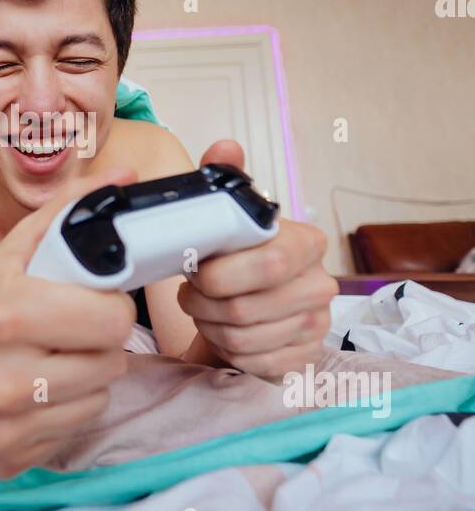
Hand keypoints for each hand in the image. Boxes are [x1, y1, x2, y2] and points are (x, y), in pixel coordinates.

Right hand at [0, 166, 138, 477]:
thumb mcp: (12, 251)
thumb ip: (70, 212)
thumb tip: (128, 177)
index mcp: (3, 312)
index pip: (112, 319)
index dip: (107, 305)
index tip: (87, 299)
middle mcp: (0, 375)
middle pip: (112, 362)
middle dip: (98, 342)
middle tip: (68, 330)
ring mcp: (0, 424)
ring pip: (98, 399)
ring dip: (84, 378)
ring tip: (48, 359)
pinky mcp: (3, 459)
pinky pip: (72, 431)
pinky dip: (62, 412)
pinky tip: (31, 393)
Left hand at [178, 140, 338, 381]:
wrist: (250, 308)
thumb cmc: (238, 260)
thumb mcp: (230, 218)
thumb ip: (225, 179)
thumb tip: (225, 147)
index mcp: (307, 243)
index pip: (269, 262)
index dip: (220, 272)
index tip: (194, 269)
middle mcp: (321, 285)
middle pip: (246, 307)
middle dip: (204, 303)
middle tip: (190, 293)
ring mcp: (317, 325)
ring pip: (242, 337)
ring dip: (210, 325)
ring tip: (204, 310)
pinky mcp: (303, 358)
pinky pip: (251, 362)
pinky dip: (225, 351)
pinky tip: (222, 333)